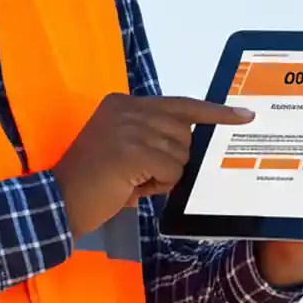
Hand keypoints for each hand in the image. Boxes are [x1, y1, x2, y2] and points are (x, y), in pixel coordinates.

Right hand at [53, 94, 254, 237]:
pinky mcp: (133, 150)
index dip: (214, 112)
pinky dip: (158, 185)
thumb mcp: (123, 148)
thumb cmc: (92, 181)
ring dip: (163, 175)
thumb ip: (153, 138)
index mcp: (124, 103)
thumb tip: (190, 145)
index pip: (180, 104)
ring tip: (131, 180)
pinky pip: (171, 170)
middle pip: (185, 132)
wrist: (58, 199)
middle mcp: (128, 108)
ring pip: (181, 153)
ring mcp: (130, 127)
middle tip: (141, 174)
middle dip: (173, 159)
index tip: (244, 115)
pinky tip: (131, 187)